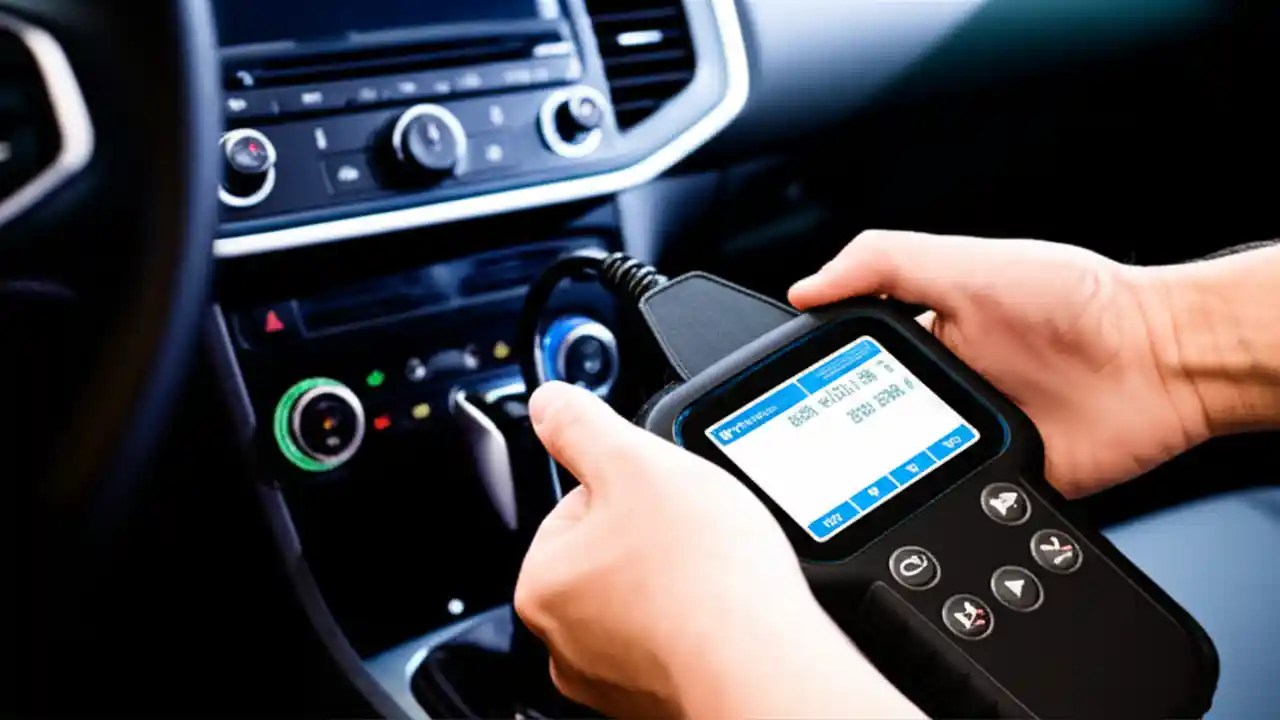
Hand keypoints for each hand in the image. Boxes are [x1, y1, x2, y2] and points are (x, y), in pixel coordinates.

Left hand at [516, 382, 920, 718]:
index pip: (578, 507)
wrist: (765, 663)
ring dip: (677, 584)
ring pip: (645, 601)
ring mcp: (611, 679)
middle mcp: (564, 642)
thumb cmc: (703, 576)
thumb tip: (548, 402)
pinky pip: (676, 644)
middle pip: (610, 556)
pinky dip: (698, 628)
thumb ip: (582, 426)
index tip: (665, 501)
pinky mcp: (659, 699)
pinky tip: (724, 615)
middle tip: (697, 539)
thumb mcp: (634, 462)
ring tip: (714, 577)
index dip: (631, 490)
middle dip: (653, 540)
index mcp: (542, 584)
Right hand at [790, 230, 1209, 497]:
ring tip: (878, 470)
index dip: (818, 378)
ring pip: (900, 469)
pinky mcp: (1000, 477)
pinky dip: (937, 501)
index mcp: (926, 336)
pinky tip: (931, 489)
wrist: (1161, 360)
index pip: (851, 362)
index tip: (790, 395)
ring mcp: (970, 436)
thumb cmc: (1079, 301)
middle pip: (866, 423)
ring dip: (887, 474)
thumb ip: (884, 265)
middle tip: (823, 450)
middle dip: (843, 441)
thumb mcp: (967, 265)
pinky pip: (952, 500)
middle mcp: (943, 388)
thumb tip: (808, 289)